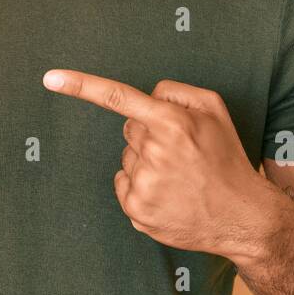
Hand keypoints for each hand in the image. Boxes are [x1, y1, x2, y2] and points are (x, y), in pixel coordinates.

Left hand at [42, 69, 267, 256]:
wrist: (242, 217)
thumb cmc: (227, 158)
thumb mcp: (215, 109)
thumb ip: (177, 90)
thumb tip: (146, 94)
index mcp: (172, 122)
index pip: (119, 98)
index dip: (81, 85)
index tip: (51, 77)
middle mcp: (154, 152)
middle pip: (129, 130)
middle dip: (149, 134)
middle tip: (181, 152)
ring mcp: (143, 184)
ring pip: (127, 157)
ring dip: (146, 162)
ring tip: (179, 176)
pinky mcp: (136, 210)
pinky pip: (123, 183)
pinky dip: (139, 185)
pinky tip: (167, 193)